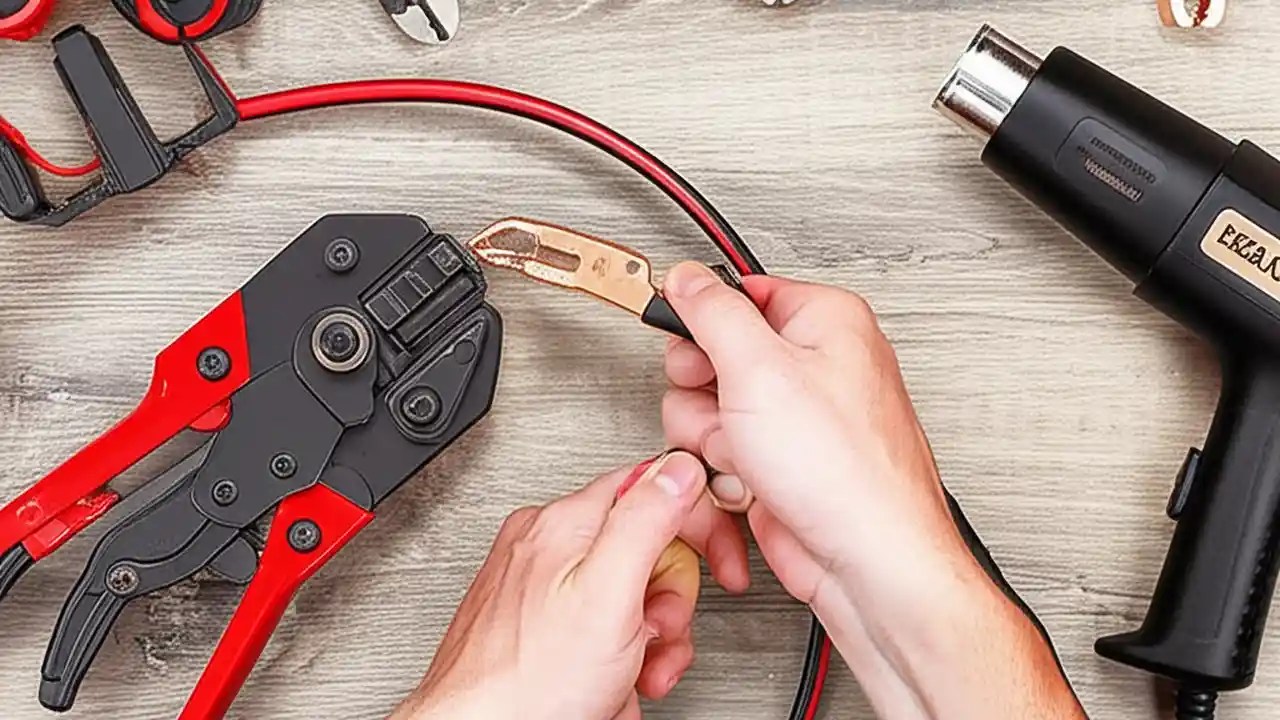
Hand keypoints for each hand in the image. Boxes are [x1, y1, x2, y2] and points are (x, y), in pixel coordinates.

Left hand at [390, 452, 708, 719]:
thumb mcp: (607, 594)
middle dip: (667, 604)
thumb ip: (645, 519)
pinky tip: (607, 685)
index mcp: (567, 523)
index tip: (722, 569)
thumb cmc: (528, 682)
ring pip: (627, 595)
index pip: (657, 487)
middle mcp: (547, 544)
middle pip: (647, 549)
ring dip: (646, 643)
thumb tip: (678, 468)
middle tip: (653, 637)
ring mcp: (537, 584)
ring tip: (630, 673)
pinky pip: (599, 626)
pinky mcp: (535, 622)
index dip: (702, 529)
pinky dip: (615, 660)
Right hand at [660, 263, 1082, 718]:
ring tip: (744, 453)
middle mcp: (816, 363)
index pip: (738, 295)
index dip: (705, 324)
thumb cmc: (843, 472)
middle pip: (714, 352)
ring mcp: (796, 416)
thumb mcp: (758, 369)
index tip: (693, 349)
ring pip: (709, 405)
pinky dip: (725, 467)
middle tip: (725, 407)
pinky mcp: (780, 460)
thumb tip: (686, 277)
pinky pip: (724, 448)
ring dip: (710, 435)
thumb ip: (713, 311)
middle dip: (702, 389)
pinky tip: (750, 480)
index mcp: (824, 321)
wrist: (867, 561)